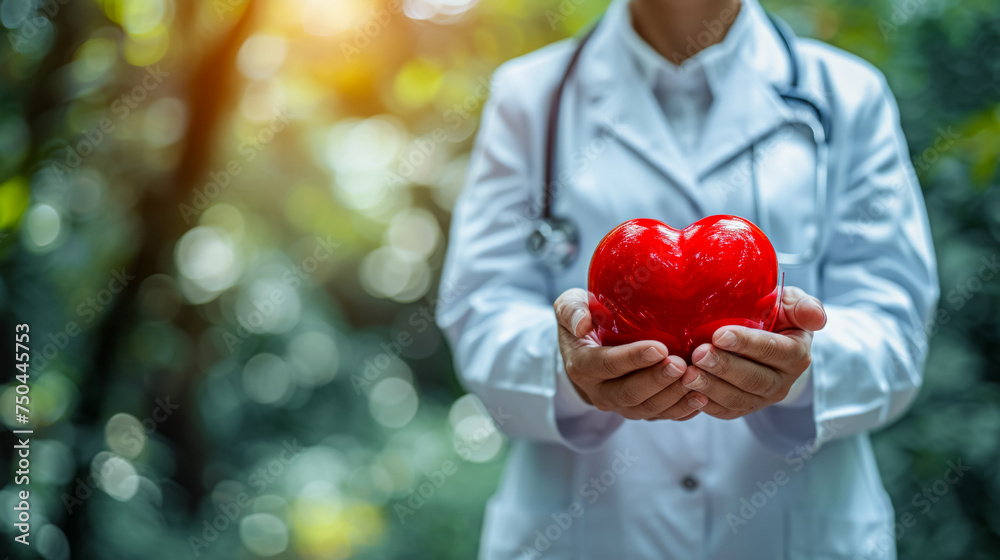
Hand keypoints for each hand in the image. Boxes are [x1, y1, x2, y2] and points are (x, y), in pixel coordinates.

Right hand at [554, 288, 702, 420]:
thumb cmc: (587, 318)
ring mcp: (620, 405)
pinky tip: (701, 398)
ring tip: (696, 380)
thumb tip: (581, 324)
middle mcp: (599, 391)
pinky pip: (662, 416)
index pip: (606, 365)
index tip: (660, 348)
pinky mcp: (640, 410)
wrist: (590, 348)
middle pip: (629, 393)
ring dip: (674, 397)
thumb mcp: (570, 305)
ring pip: (647, 409)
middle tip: (682, 365)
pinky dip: (682, 410)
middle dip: (657, 381)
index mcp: (582, 365)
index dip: (632, 359)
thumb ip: (571, 309)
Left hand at [679, 286, 827, 419]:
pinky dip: (706, 405)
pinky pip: (725, 411)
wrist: (764, 338)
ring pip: (738, 399)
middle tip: (698, 354)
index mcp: (796, 353)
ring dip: (711, 387)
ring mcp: (763, 398)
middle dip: (724, 367)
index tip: (719, 335)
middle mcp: (783, 381)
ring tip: (688, 374)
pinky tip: (688, 393)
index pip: (773, 350)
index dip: (747, 343)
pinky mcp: (743, 408)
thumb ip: (803, 306)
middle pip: (754, 379)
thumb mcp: (790, 303)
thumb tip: (817, 318)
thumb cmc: (774, 314)